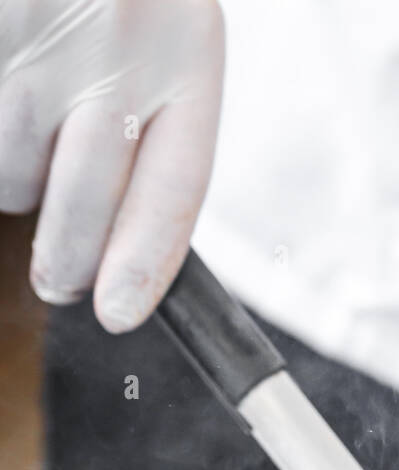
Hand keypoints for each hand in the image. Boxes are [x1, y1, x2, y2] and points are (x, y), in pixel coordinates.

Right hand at [0, 0, 223, 331]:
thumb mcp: (159, 31)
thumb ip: (154, 129)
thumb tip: (120, 269)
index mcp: (186, 45)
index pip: (171, 189)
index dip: (142, 265)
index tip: (116, 314)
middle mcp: (116, 36)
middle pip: (77, 211)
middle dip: (65, 261)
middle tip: (59, 276)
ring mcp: (32, 30)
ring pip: (8, 180)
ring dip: (11, 170)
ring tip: (26, 99)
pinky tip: (8, 83)